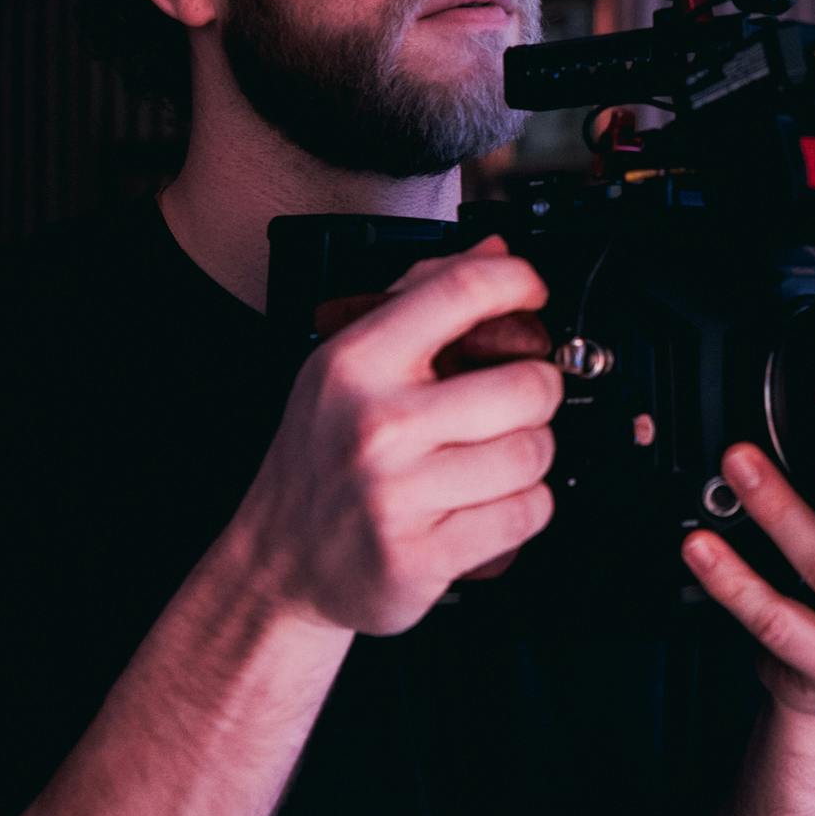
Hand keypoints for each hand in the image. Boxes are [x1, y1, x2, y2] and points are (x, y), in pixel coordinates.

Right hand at [228, 236, 560, 636]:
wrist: (277, 564)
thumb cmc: (319, 461)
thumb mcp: (346, 368)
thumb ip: (418, 300)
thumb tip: (491, 251)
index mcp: (356, 364)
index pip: (462, 291)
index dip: (518, 282)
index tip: (530, 295)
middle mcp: (376, 423)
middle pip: (525, 384)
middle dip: (537, 394)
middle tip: (514, 404)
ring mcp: (398, 493)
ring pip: (533, 453)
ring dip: (530, 458)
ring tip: (494, 459)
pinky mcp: (421, 554)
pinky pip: (524, 514)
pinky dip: (523, 509)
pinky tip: (488, 503)